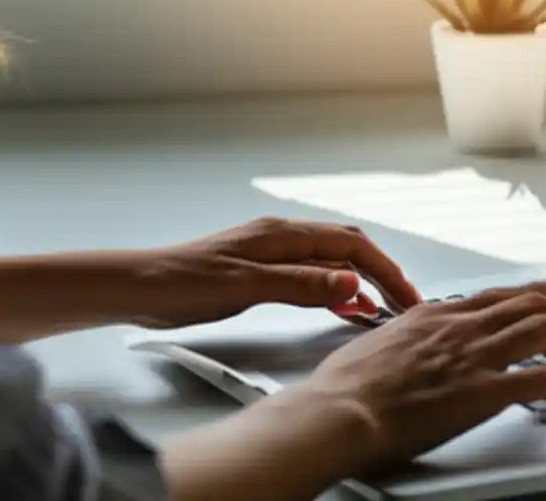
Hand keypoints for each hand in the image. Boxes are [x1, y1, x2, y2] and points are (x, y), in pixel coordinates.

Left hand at [127, 217, 422, 329]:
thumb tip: (352, 282)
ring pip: (332, 263)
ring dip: (360, 284)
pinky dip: (334, 291)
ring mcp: (272, 253)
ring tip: (382, 311)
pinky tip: (343, 308)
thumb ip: (301, 285)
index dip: (385, 271)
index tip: (407, 297)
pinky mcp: (261, 270)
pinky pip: (311, 275)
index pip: (352, 246)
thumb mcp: (246, 286)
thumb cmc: (183, 283)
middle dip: (381, 274)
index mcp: (283, 235)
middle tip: (404, 305)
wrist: (139, 287)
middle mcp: (283, 238)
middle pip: (348, 249)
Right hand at [282, 279, 545, 476]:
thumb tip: (407, 352)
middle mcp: (460, 326)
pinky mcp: (483, 390)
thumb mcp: (376, 349)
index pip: (499, 295)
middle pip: (531, 307)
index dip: (539, 292)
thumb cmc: (344, 388)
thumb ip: (404, 344)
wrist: (338, 410)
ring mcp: (474, 355)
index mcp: (434, 315)